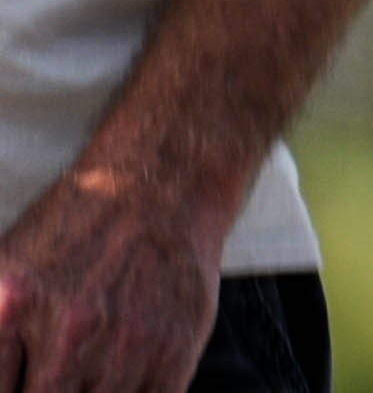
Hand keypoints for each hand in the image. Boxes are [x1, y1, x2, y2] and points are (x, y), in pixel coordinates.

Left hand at [0, 167, 220, 392]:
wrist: (164, 183)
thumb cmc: (81, 225)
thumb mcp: (6, 268)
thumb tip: (4, 372)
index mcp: (12, 306)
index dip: (12, 387)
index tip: (26, 380)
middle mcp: (67, 328)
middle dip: (46, 386)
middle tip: (55, 374)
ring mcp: (124, 341)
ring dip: (88, 391)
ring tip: (87, 373)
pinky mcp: (174, 348)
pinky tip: (120, 379)